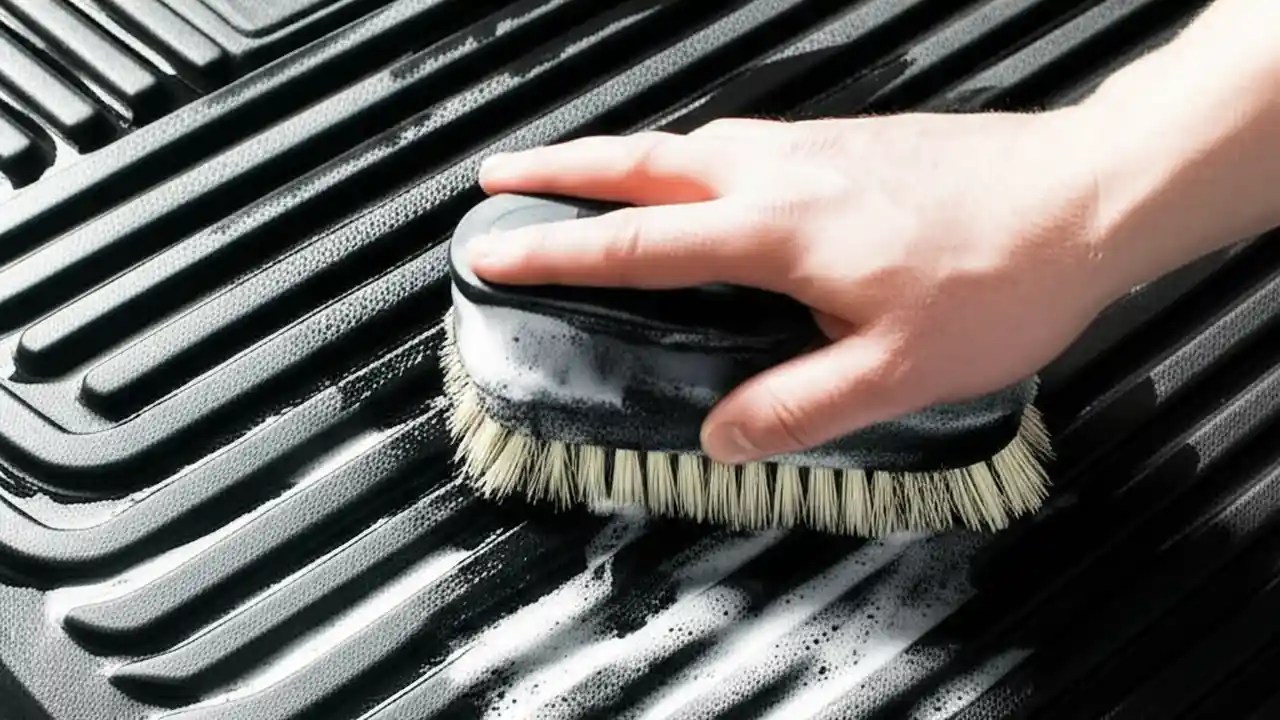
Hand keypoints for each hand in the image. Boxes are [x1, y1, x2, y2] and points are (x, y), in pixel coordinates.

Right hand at [468, 111, 1120, 464]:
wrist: (1084, 194)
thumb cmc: (1001, 277)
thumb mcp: (900, 372)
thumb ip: (800, 407)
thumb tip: (722, 436)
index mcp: (776, 229)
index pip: (636, 242)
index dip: (554, 251)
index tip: (492, 249)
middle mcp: (780, 171)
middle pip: (640, 161)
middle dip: (557, 168)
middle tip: (498, 178)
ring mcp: (811, 147)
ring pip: (685, 142)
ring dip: (616, 156)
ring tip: (576, 176)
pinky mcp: (843, 142)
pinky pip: (735, 141)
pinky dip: (682, 155)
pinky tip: (696, 179)